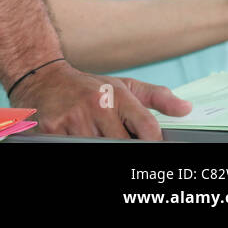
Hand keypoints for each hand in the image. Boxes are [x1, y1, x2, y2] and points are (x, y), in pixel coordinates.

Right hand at [8, 61, 191, 139]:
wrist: (41, 78)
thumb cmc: (86, 87)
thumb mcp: (122, 85)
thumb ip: (156, 98)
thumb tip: (186, 109)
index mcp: (116, 94)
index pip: (148, 130)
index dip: (152, 142)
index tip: (148, 143)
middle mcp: (96, 104)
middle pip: (124, 145)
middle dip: (123, 145)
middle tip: (115, 138)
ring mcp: (73, 119)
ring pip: (100, 148)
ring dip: (99, 145)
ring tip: (97, 135)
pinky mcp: (53, 130)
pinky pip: (76, 148)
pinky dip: (80, 145)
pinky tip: (79, 138)